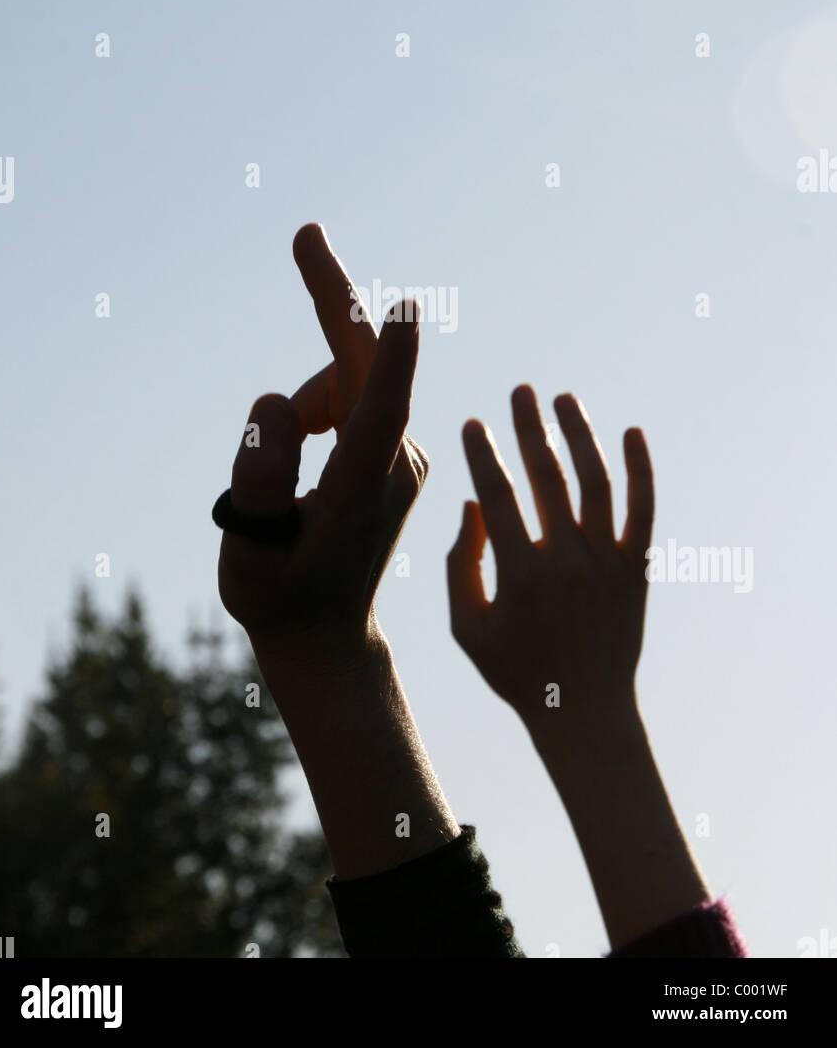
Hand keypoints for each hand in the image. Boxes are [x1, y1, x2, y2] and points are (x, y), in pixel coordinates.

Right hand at [218, 224, 427, 675]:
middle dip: (330, 299)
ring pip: (342, 387)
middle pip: (362, 366)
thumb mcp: (251, 557)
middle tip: (305, 233)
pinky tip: (308, 469)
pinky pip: (351, 402)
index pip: (380, 413)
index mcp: (364, 486)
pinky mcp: (399, 451)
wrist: (326, 634)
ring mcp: (403, 454)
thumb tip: (275, 406)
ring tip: (286, 488)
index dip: (386, 359)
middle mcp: (396, 462)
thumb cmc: (280, 597)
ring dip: (304, 410)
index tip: (404, 310)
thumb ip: (260, 484)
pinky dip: (320, 413)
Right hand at [446, 386, 653, 758]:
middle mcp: (568, 563)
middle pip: (548, 478)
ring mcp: (608, 564)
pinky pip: (644, 510)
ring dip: (579, 435)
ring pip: (596, 483)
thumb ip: (461, 564)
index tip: (474, 422)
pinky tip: (631, 432)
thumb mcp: (468, 627)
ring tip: (563, 399)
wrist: (585, 714)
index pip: (498, 496)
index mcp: (521, 575)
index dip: (484, 454)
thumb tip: (472, 503)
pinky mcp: (639, 570)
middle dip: (530, 428)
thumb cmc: (517, 673)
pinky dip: (641, 469)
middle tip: (520, 390)